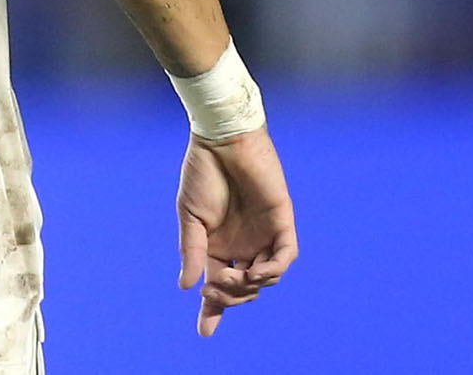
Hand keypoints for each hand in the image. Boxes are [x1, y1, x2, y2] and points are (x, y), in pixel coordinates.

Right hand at [177, 128, 297, 336]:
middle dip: (227, 297)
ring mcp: (262, 235)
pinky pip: (285, 256)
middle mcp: (242, 244)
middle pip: (242, 288)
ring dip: (248, 285)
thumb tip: (187, 287)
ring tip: (231, 275)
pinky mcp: (281, 221)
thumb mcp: (190, 217)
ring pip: (265, 278)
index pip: (218, 285)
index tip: (205, 332)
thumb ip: (191, 251)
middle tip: (212, 290)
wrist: (222, 140)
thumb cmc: (203, 173)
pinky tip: (257, 271)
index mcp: (217, 245)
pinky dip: (273, 269)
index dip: (212, 309)